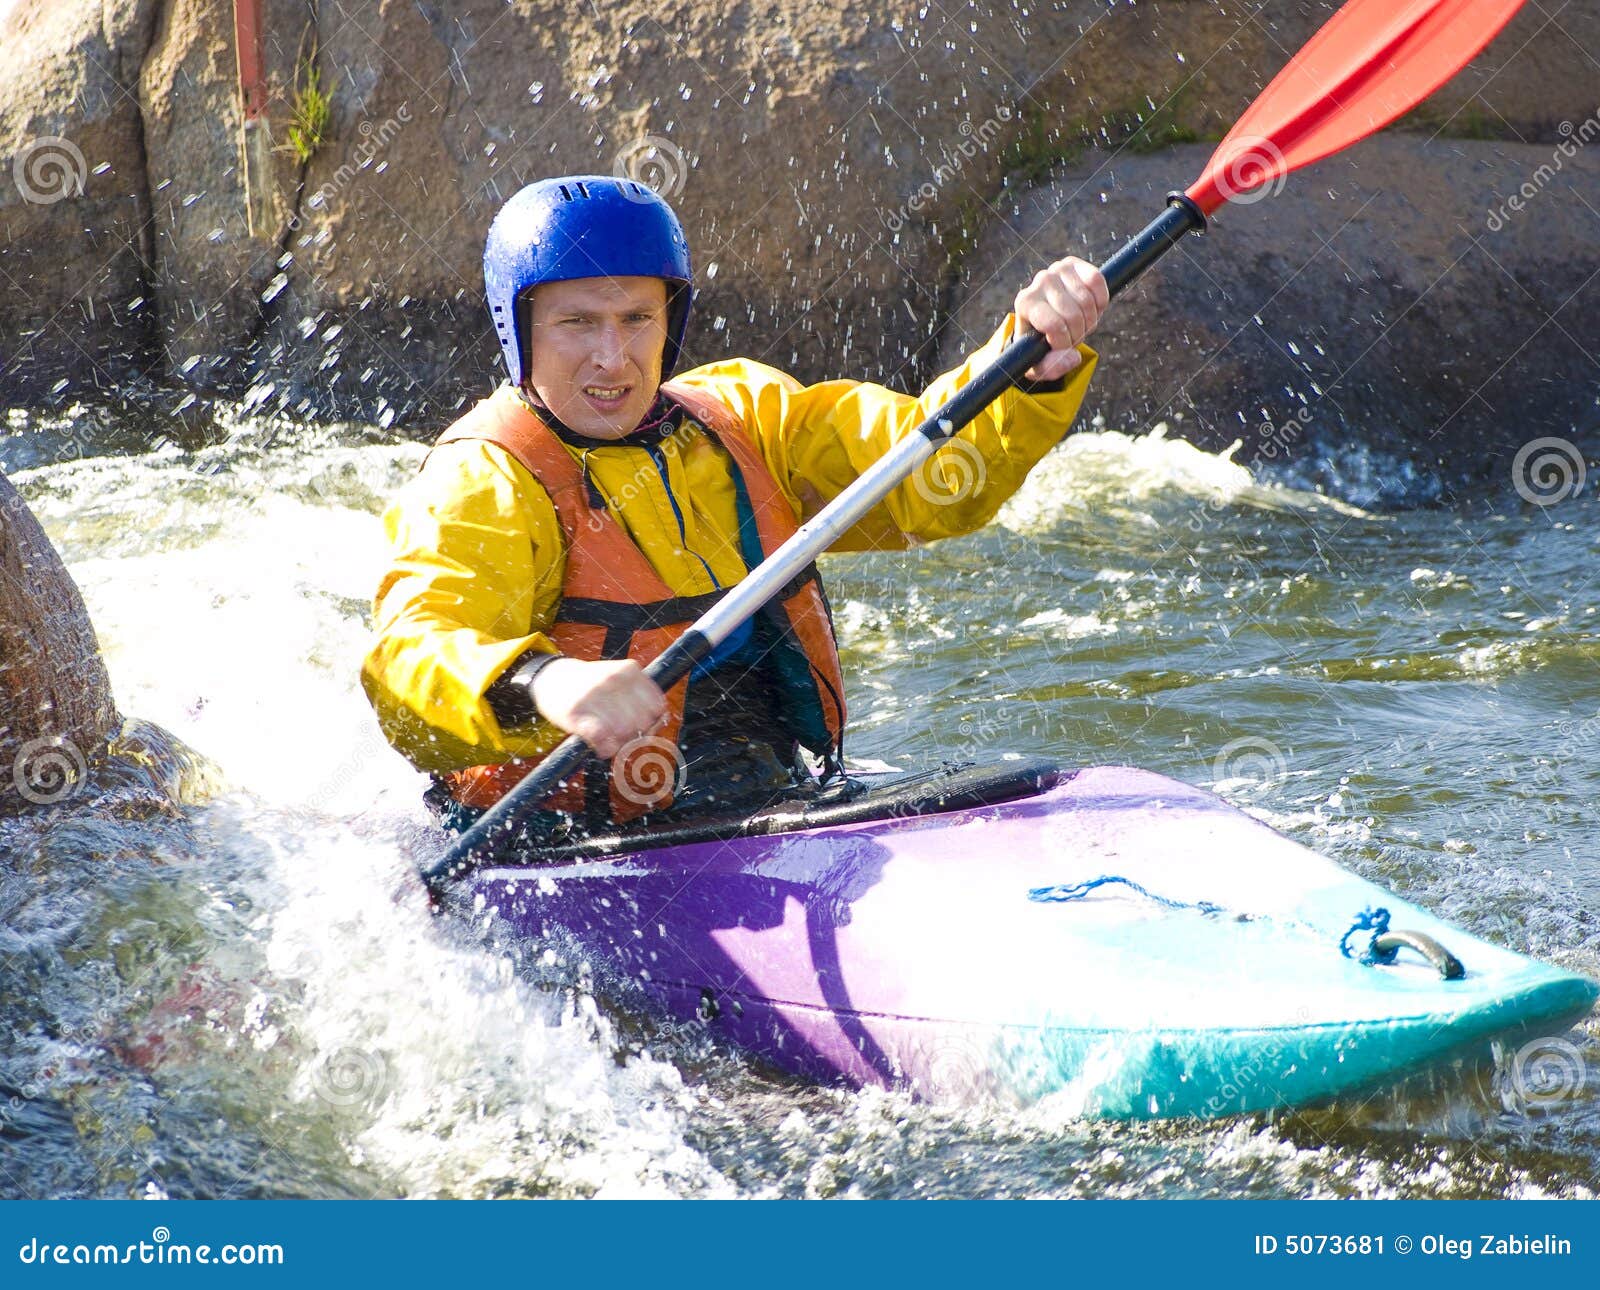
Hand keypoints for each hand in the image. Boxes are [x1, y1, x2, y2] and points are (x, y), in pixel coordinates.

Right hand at [530, 658, 667, 757]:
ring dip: (618, 744)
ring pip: (624, 733)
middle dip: (635, 736)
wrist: (550, 679)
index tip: (642, 728)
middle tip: (621, 737)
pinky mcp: (576, 713)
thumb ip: (641, 695)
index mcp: (629, 670)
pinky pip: (602, 740)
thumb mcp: (619, 677)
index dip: (653, 723)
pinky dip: (604, 749)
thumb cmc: (591, 685)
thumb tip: (661, 721)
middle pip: (642, 723)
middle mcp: (613, 679)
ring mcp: (594, 694)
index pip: (657, 706)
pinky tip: (599, 745)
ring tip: (608, 739)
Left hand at [1013, 256, 1109, 382]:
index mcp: (1025, 303)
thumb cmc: (1039, 343)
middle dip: (1079, 334)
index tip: (1063, 347)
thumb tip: (1073, 358)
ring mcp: (1057, 269)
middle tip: (1074, 337)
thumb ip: (1051, 368)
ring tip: (1081, 324)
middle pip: (1073, 316)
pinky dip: (1101, 301)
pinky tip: (1094, 309)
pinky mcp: (1075, 264)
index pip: (1055, 326)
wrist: (1045, 317)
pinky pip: (1097, 281)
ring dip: (1091, 320)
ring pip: (1087, 301)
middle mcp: (1039, 281)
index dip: (1066, 343)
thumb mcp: (1038, 364)